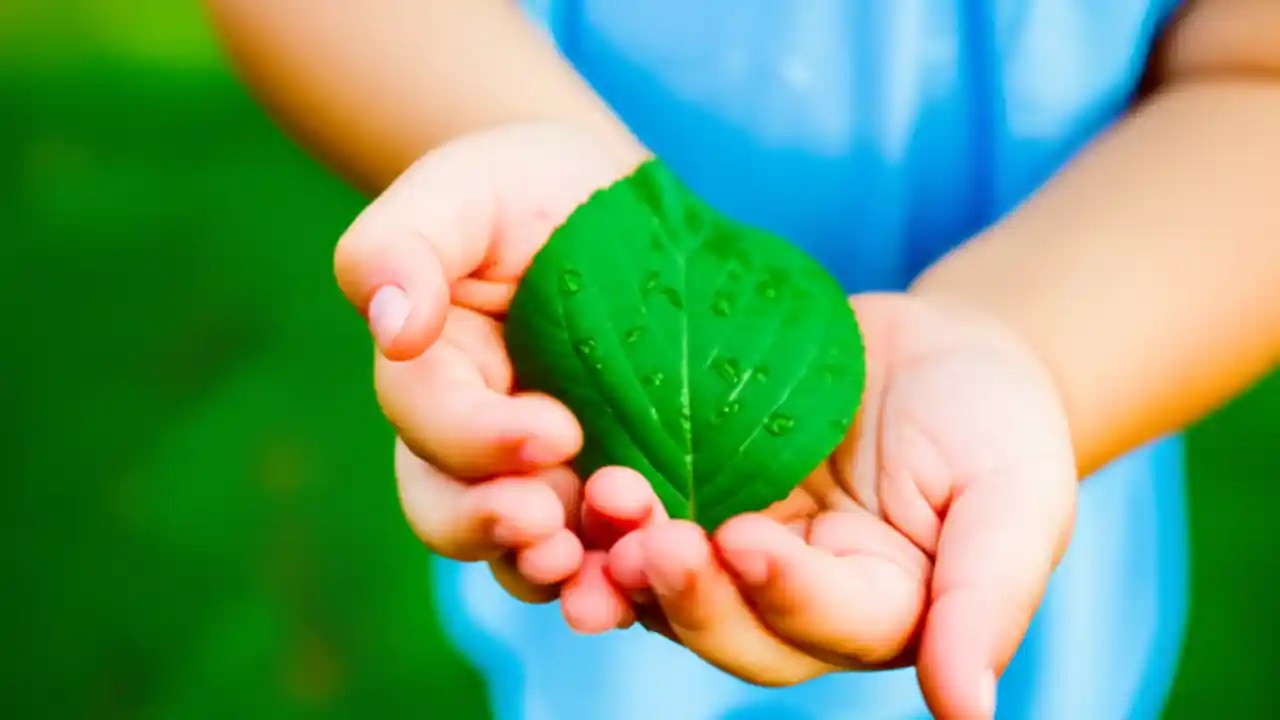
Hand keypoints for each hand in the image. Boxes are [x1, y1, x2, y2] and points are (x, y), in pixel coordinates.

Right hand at [334, 122, 645, 601]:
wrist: (605, 208)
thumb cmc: (523, 189)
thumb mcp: (461, 189)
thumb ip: (404, 244)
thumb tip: (391, 327)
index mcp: (430, 371)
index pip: (429, 422)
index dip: (479, 440)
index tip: (555, 430)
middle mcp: (469, 440)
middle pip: (449, 511)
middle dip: (494, 529)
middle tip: (551, 528)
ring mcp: (538, 473)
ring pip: (519, 552)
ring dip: (555, 569)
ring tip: (603, 573)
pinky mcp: (606, 487)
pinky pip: (597, 551)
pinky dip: (616, 572)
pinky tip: (654, 570)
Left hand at [568, 293, 1077, 719]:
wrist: (939, 349)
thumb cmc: (995, 422)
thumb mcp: (1016, 498)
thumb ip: (989, 600)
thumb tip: (969, 715)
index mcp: (882, 611)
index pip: (829, 626)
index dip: (783, 593)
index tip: (747, 540)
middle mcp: (800, 599)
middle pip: (734, 632)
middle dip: (688, 596)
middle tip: (652, 544)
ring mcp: (742, 546)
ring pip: (672, 587)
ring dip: (627, 563)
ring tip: (604, 510)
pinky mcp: (699, 492)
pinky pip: (645, 519)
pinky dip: (608, 514)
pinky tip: (581, 483)